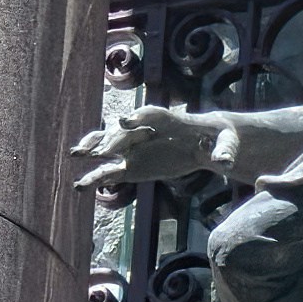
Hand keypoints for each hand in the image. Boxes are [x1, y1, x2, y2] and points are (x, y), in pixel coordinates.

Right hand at [78, 101, 256, 203]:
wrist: (209, 144)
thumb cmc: (220, 138)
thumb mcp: (227, 143)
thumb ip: (223, 151)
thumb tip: (225, 163)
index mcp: (170, 120)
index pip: (150, 116)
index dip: (138, 117)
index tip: (126, 120)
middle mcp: (146, 131)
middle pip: (125, 131)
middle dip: (113, 138)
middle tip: (102, 150)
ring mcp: (136, 149)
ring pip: (110, 146)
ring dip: (93, 148)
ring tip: (76, 154)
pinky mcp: (132, 167)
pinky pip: (111, 171)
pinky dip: (95, 176)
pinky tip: (80, 185)